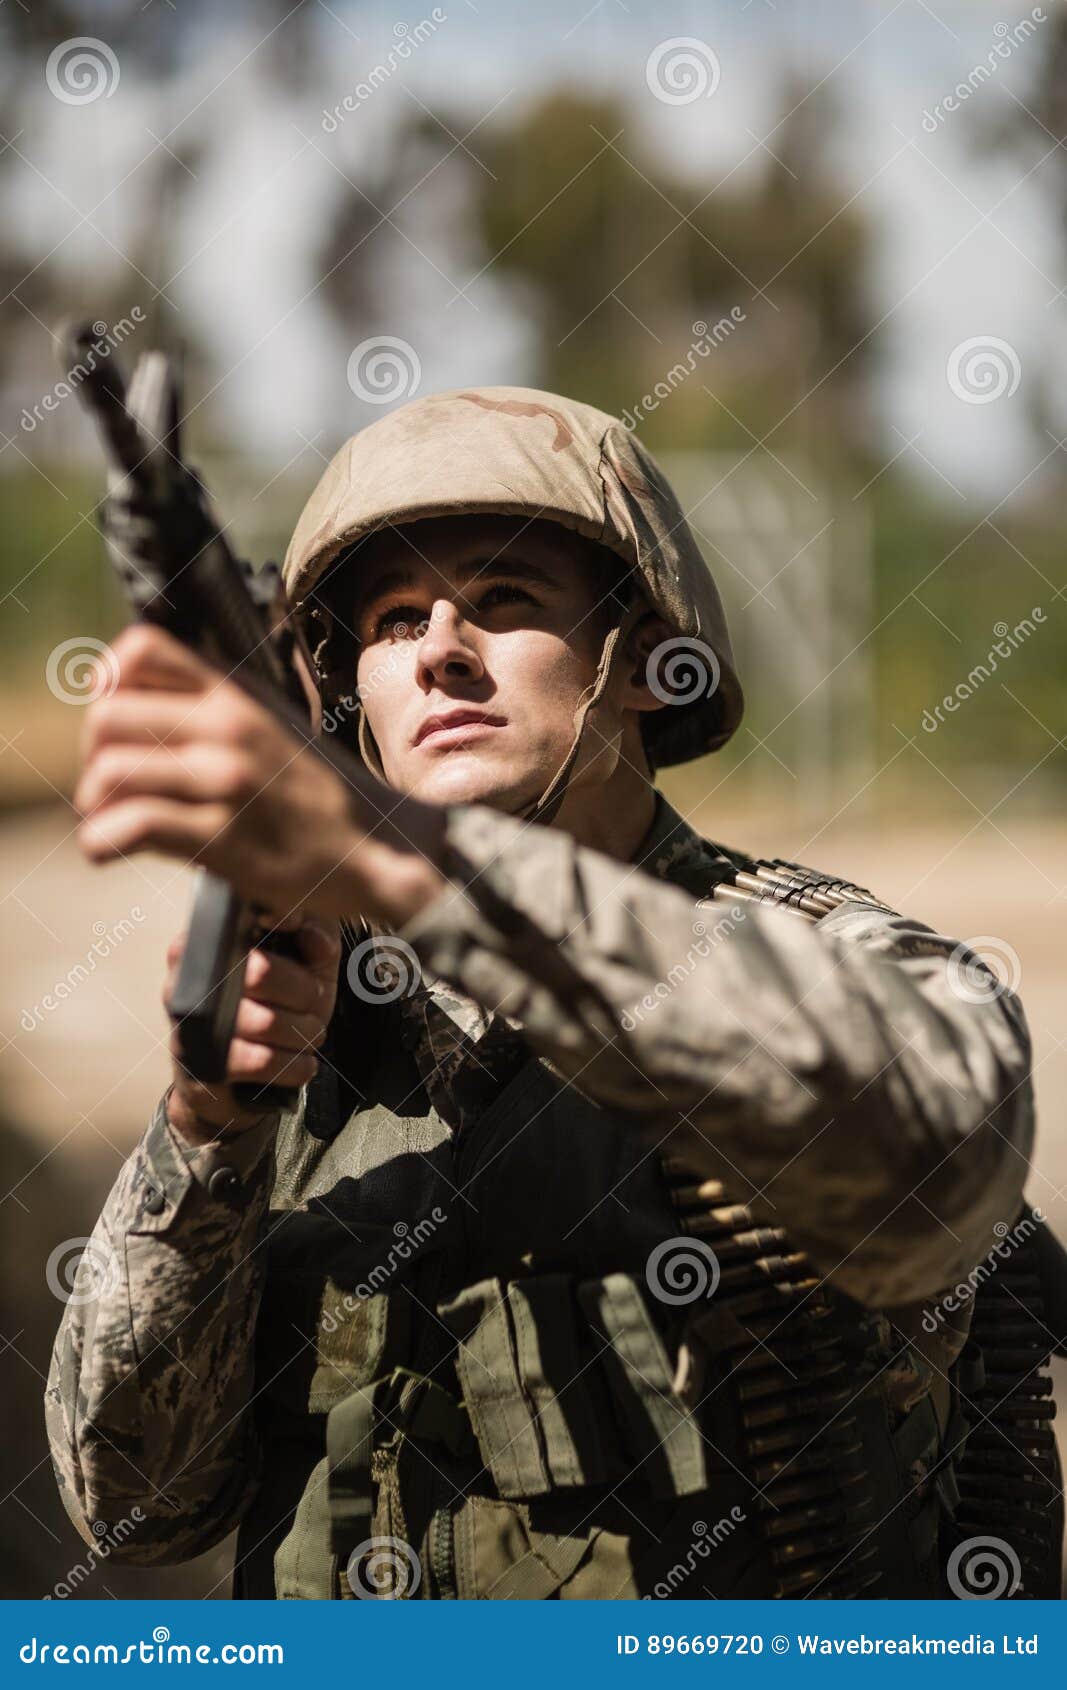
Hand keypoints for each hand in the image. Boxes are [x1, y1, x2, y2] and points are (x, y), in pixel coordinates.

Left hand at [74, 625, 445, 925]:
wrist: (383, 849)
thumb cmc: (325, 796)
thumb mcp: (279, 726)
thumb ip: (222, 707)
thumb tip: (155, 694)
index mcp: (239, 695)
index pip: (143, 648)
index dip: (107, 681)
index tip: (116, 722)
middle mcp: (228, 728)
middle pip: (107, 714)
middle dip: (93, 755)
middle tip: (111, 784)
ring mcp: (225, 781)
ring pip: (109, 771)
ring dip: (95, 804)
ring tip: (111, 820)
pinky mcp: (222, 837)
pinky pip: (129, 827)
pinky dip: (101, 843)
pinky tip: (110, 851)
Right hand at [164, 915, 340, 1143]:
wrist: (242, 1081)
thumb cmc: (279, 1007)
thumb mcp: (308, 965)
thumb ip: (318, 935)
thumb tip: (314, 937)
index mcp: (212, 935)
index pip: (246, 916)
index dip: (285, 922)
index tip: (303, 937)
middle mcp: (189, 973)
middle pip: (261, 972)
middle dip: (305, 992)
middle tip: (316, 1003)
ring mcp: (189, 1020)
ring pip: (266, 1021)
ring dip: (305, 1033)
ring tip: (311, 1035)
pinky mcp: (198, 1063)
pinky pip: (260, 1061)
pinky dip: (295, 1065)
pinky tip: (303, 1063)